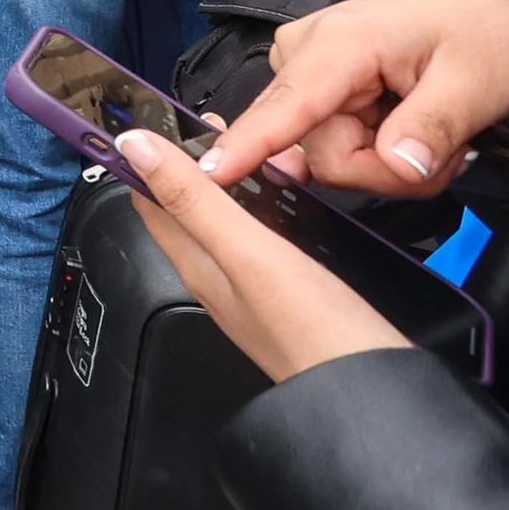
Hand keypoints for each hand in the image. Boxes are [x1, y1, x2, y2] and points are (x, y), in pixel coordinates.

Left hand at [114, 131, 409, 383]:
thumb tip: (135, 148)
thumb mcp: (246, 252)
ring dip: (237, 179)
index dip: (148, 153)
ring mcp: (253, 288)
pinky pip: (265, 238)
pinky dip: (270, 206)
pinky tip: (293, 198)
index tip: (157, 113)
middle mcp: (216, 276)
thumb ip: (193, 200)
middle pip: (191, 205)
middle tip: (223, 122)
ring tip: (260, 149)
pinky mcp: (290, 294)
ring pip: (230, 219)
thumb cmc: (313, 332)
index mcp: (195, 264)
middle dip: (198, 159)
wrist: (373, 396)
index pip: (150, 197)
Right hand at [199, 0, 508, 194]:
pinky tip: (407, 128)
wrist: (489, 8)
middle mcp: (304, 54)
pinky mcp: (315, 88)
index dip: (251, 144)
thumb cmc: (485, 33)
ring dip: (388, 162)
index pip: (289, 105)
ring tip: (431, 132)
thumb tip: (397, 167)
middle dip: (385, 170)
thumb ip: (433, 128)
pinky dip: (379, 152)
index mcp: (341, 44)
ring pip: (329, 157)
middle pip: (323, 153)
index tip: (210, 173)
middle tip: (441, 152)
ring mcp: (305, 71)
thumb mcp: (476, 83)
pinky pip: (335, 146)